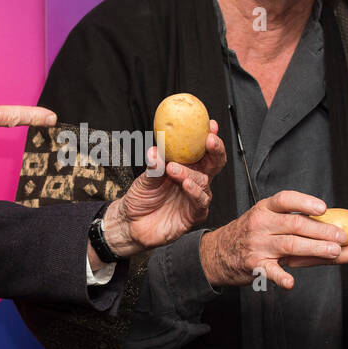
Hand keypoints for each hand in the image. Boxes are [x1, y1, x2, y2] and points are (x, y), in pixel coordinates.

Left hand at [96, 121, 225, 262]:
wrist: (132, 224)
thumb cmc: (141, 197)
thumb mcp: (144, 178)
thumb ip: (153, 166)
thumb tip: (155, 150)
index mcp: (186, 167)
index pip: (202, 150)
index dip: (209, 136)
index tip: (209, 124)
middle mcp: (194, 181)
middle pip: (214, 163)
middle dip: (215, 150)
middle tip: (208, 139)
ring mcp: (195, 198)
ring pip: (203, 182)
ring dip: (190, 173)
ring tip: (173, 169)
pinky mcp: (194, 215)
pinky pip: (200, 202)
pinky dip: (194, 192)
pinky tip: (186, 184)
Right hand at [198, 190, 346, 289]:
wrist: (218, 252)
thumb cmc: (247, 233)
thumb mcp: (262, 217)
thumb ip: (287, 217)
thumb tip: (324, 219)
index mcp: (264, 209)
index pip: (285, 200)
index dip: (305, 202)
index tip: (324, 208)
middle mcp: (260, 225)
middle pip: (295, 225)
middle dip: (322, 231)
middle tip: (341, 236)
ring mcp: (257, 245)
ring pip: (290, 245)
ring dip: (315, 249)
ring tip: (333, 252)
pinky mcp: (254, 265)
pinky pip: (270, 272)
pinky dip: (281, 278)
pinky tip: (291, 283)